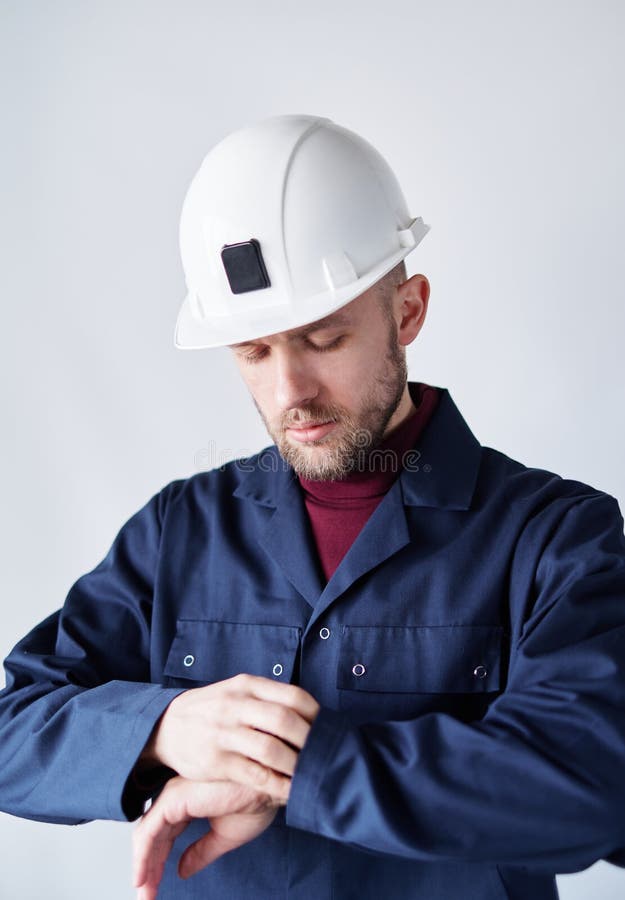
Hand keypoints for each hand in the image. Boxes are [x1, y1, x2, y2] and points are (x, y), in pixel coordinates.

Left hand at [132, 776, 277, 899]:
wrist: (270, 787)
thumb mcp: (224, 835)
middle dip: (148, 869)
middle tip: (146, 897)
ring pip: (147, 835)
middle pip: (153, 837)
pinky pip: (149, 832)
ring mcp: (174, 795)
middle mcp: (177, 796)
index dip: (158, 863)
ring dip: (144, 866)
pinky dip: (142, 856)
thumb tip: (181, 870)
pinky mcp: (174, 799)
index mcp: (189, 801)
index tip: (154, 889)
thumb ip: (201, 852)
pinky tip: (142, 877)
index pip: (165, 835)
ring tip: (144, 893)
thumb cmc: (255, 802)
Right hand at [140, 674, 319, 803]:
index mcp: (246, 686)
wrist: (165, 726)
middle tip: (325, 755)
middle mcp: (236, 706)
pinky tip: (290, 790)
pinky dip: (277, 784)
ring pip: (271, 749)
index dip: (315, 714)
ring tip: (312, 774)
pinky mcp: (216, 762)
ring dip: (296, 765)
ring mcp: (224, 733)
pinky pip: (255, 775)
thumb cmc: (211, 709)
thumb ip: (267, 697)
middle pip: (284, 721)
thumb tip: (308, 710)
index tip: (328, 729)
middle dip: (310, 741)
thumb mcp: (236, 690)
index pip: (292, 696)